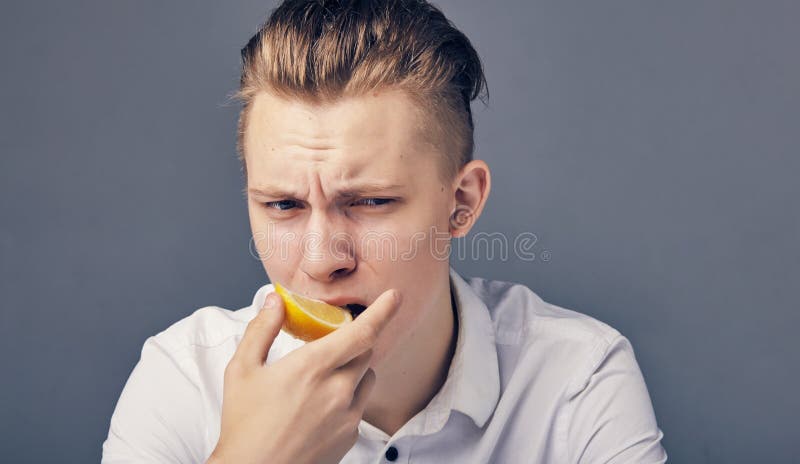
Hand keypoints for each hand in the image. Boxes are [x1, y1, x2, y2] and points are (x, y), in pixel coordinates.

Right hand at [207, 288, 401, 463]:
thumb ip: (262, 329)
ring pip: (367, 378)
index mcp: (313, 368)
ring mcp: (348, 416)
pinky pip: (360, 406)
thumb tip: (274, 301)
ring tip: (323, 377)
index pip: (363, 332)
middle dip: (355, 341)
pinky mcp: (350, 436)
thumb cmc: (244, 424)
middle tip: (332, 343)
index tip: (395, 296)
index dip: (383, 310)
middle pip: (366, 352)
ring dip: (354, 369)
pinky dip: (348, 397)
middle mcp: (338, 390)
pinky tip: (319, 407)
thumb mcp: (242, 370)